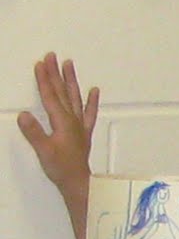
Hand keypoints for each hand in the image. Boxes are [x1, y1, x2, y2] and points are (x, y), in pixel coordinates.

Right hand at [17, 53, 97, 238]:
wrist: (79, 183)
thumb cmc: (60, 168)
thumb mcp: (43, 150)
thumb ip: (34, 132)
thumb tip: (23, 115)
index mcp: (61, 122)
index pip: (50, 96)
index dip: (44, 79)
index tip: (40, 63)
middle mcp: (72, 120)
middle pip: (63, 92)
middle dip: (56, 73)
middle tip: (52, 55)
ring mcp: (80, 126)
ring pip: (75, 98)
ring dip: (72, 81)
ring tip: (70, 64)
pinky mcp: (84, 133)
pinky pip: (89, 114)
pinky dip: (92, 102)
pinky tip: (94, 90)